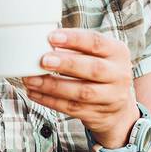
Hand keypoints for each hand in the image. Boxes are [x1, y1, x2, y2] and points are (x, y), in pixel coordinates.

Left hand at [22, 28, 139, 147]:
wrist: (117, 108)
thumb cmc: (100, 72)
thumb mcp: (98, 55)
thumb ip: (77, 48)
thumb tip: (42, 43)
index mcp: (117, 52)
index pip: (97, 42)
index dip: (74, 39)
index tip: (52, 37)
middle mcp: (118, 74)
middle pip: (93, 69)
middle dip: (66, 64)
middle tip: (43, 60)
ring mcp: (111, 97)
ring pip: (81, 92)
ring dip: (53, 86)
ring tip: (31, 80)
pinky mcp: (98, 114)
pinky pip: (71, 108)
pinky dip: (50, 101)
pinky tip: (35, 93)